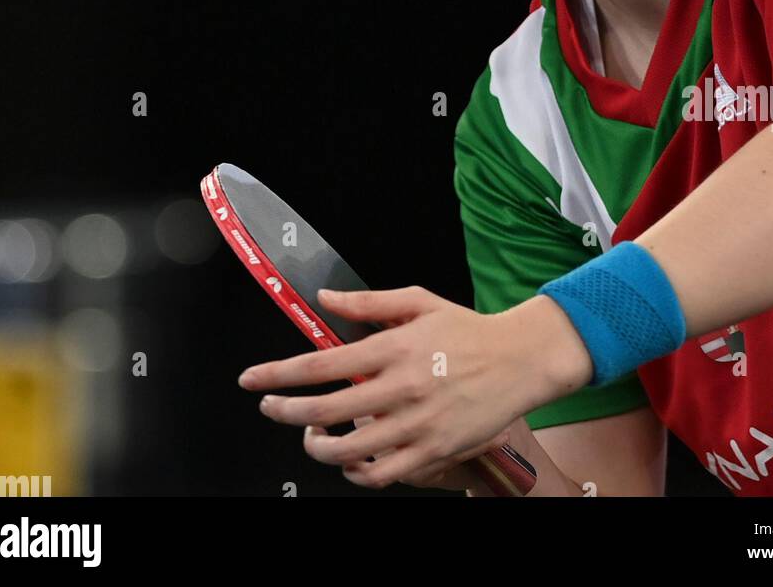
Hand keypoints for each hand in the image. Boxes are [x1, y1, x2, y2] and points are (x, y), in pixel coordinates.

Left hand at [239, 285, 572, 490]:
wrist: (520, 360)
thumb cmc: (468, 330)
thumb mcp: (418, 302)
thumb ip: (367, 301)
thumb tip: (325, 297)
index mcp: (393, 348)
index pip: (320, 365)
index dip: (277, 374)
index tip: (253, 379)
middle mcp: (400, 388)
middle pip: (324, 409)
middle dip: (284, 411)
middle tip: (269, 407)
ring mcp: (416, 425)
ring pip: (347, 450)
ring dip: (315, 446)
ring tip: (308, 435)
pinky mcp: (432, 452)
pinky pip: (381, 474)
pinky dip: (355, 472)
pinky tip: (348, 459)